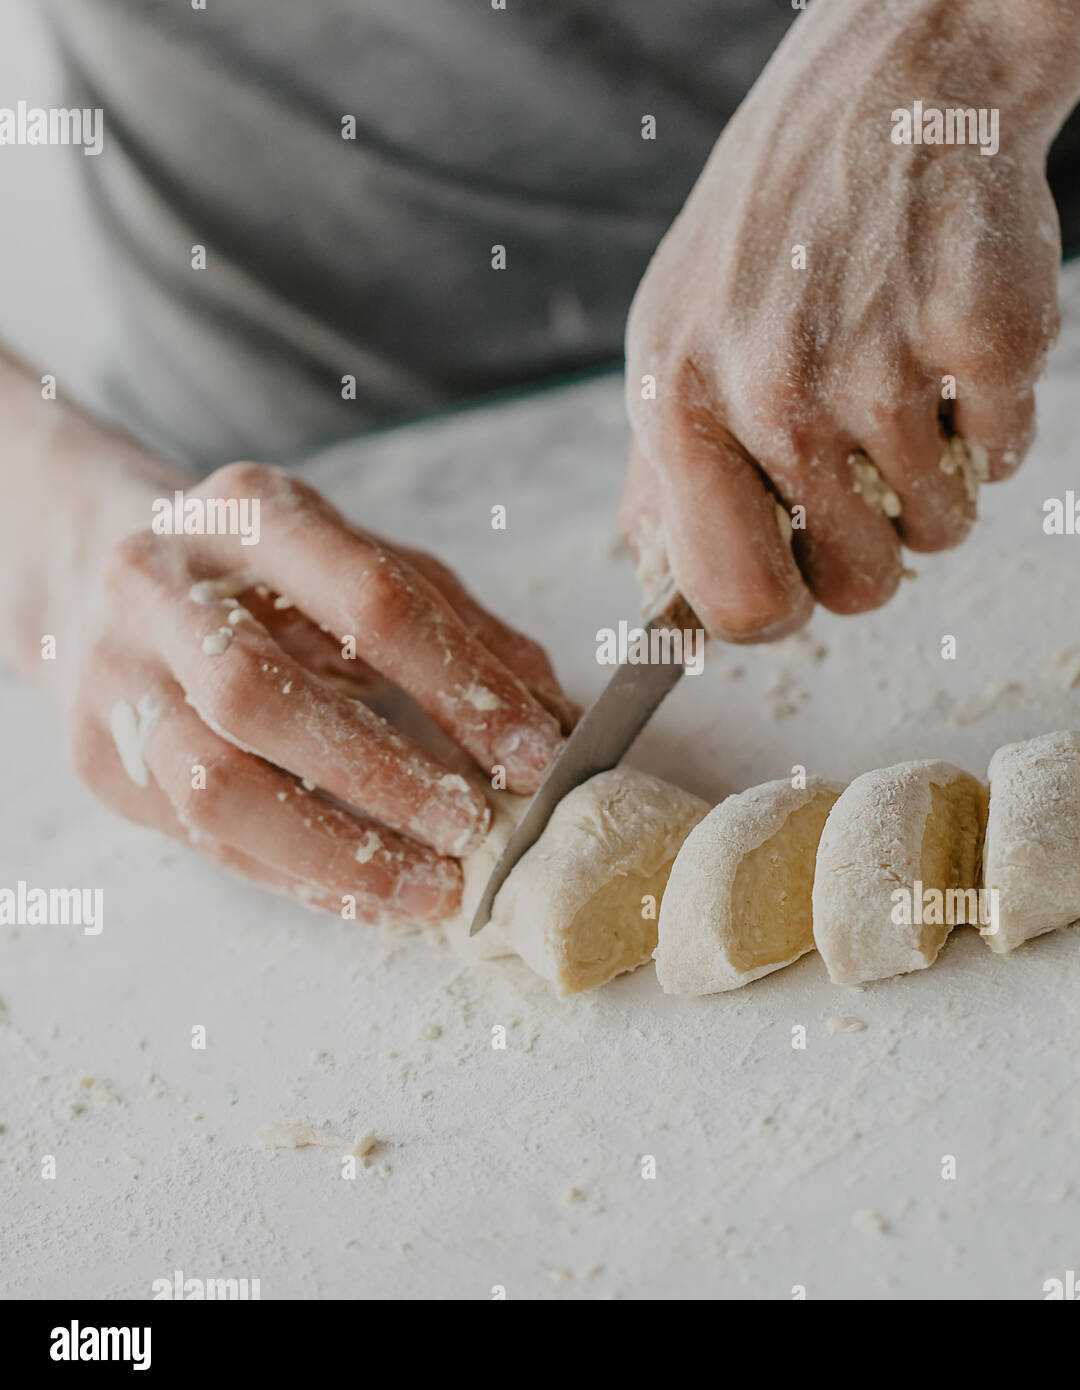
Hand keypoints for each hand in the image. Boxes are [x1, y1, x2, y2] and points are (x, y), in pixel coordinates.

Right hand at [67, 462, 578, 923]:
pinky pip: (201, 839)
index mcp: (253, 513)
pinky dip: (298, 877)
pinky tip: (371, 896)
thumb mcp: (368, 567)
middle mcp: (160, 585)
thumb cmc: (272, 578)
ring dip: (335, 849)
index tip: (531, 754)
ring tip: (429, 887)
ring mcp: (116, 675)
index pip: (365, 597)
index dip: (457, 684)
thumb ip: (463, 633)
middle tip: (474, 827)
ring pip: (213, 784)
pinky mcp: (100, 760)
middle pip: (263, 693)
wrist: (105, 578)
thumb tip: (558, 721)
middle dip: (384, 773)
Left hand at [622, 0, 1079, 639]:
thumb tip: (661, 596)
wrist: (897, 78)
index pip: (734, 601)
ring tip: (908, 374)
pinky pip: (1009, 457)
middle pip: (856, 590)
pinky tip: (954, 335)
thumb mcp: (676, 337)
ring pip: (943, 530)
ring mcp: (880, 362)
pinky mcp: (984, 333)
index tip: (800, 580)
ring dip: (940, 475)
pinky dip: (997, 416)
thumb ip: (664, 475)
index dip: (780, 609)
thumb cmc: (778, 227)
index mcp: (680, 403)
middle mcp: (769, 390)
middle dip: (876, 546)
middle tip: (870, 461)